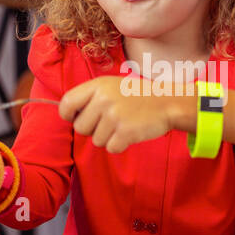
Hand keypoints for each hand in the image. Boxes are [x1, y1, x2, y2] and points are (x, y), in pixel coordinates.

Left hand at [59, 76, 179, 153]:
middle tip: (109, 123)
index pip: (66, 103)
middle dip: (92, 130)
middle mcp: (103, 99)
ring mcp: (114, 116)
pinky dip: (120, 145)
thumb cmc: (137, 96)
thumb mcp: (111, 86)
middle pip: (80, 127)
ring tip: (123, 125)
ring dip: (108, 138)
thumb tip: (68, 114)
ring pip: (96, 140)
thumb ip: (90, 97)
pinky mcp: (125, 132)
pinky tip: (130, 133)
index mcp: (98, 86)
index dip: (68, 115)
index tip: (76, 118)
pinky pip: (110, 148)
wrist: (168, 102)